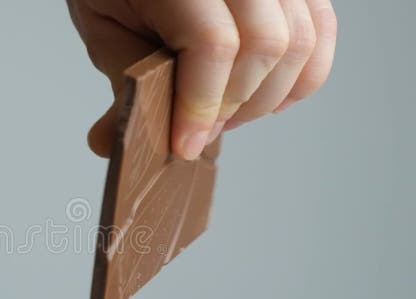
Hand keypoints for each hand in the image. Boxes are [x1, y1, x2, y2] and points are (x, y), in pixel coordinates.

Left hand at [67, 0, 336, 158]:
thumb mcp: (105, 29)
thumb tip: (114, 142)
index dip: (201, 105)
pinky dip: (298, 79)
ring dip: (264, 98)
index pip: (213, 43)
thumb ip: (125, 79)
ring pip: (297, 44)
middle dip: (232, 105)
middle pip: (265, 45)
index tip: (184, 144)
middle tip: (200, 131)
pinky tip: (263, 97)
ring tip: (225, 114)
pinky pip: (319, 34)